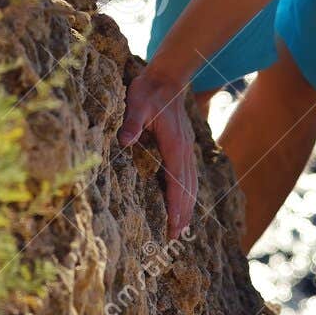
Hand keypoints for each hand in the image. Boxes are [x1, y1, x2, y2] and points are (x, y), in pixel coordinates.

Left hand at [118, 63, 197, 240]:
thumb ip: (132, 122)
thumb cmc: (149, 90)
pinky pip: (187, 174)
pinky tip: (181, 202)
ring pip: (190, 182)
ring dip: (187, 205)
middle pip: (187, 187)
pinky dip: (186, 192)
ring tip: (181, 228)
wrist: (167, 76)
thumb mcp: (137, 102)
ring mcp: (185, 148)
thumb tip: (125, 141)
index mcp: (175, 144)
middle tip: (175, 238)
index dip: (176, 205)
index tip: (174, 226)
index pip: (177, 181)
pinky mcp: (182, 146)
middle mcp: (184, 149)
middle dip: (183, 213)